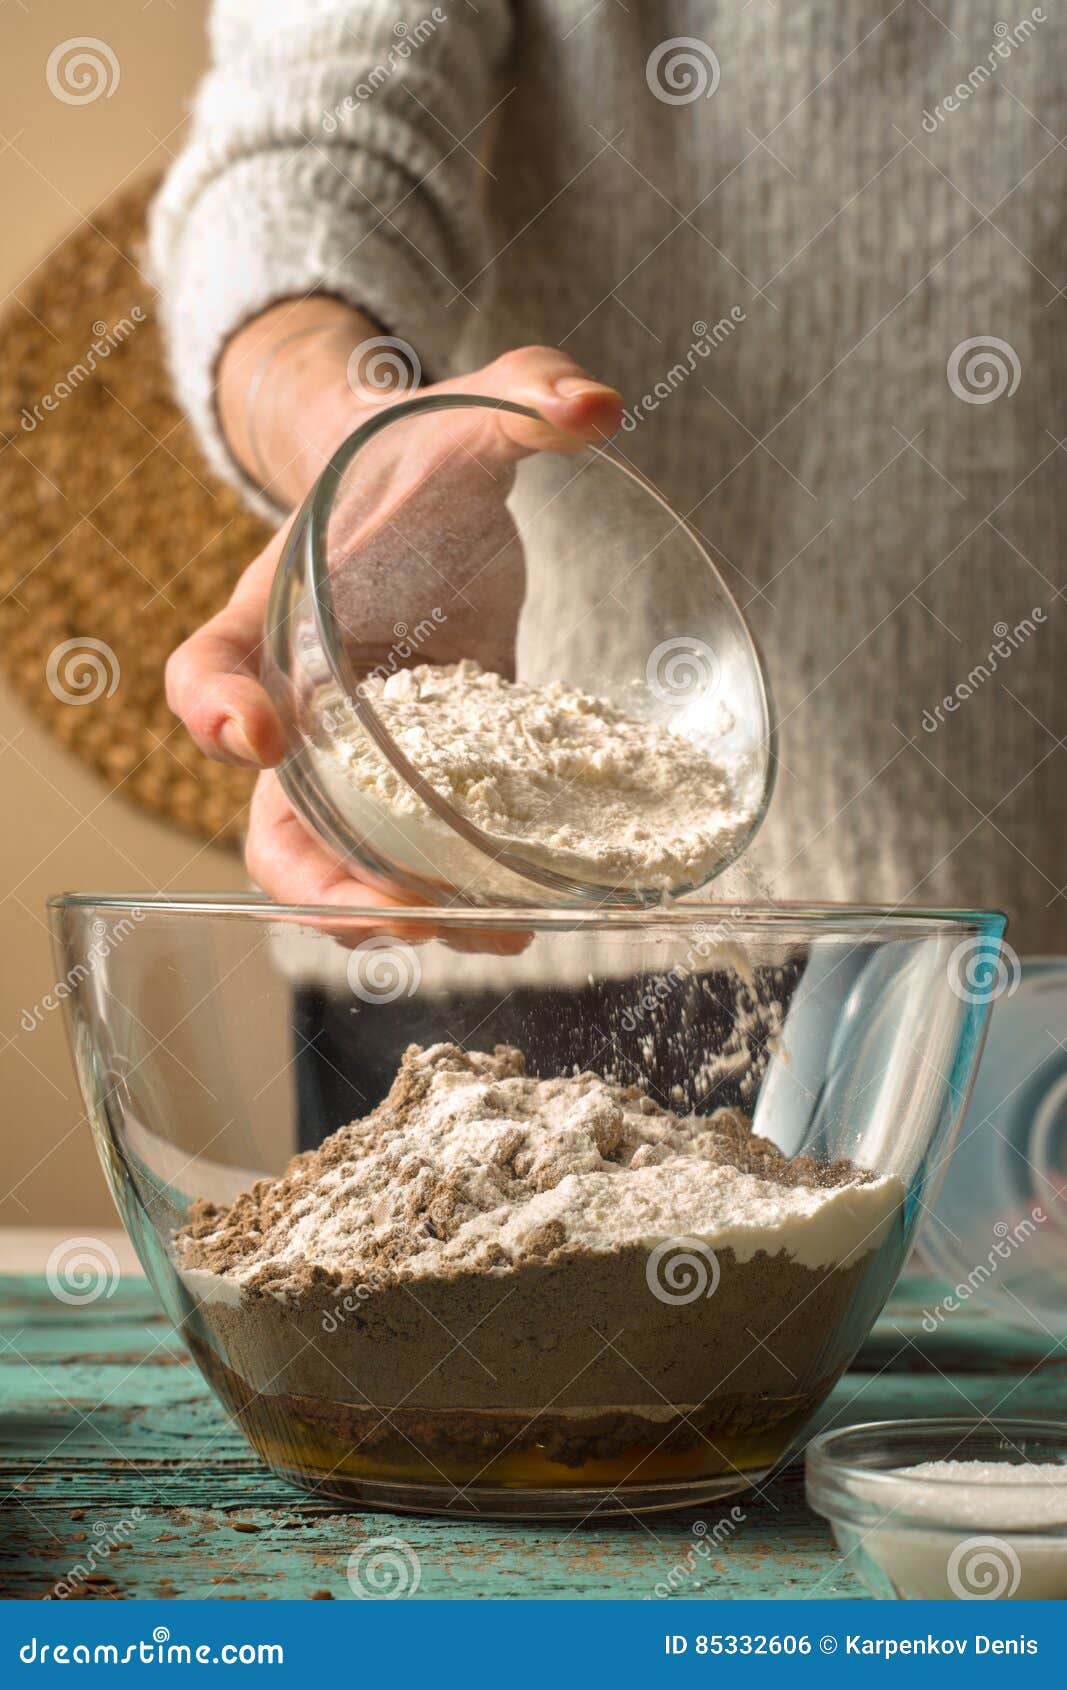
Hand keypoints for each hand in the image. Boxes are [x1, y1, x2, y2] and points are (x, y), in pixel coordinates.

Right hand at [166, 299, 622, 902]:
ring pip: (344, 867)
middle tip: (402, 915)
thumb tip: (599, 407)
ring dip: (400, 920)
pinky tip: (528, 914)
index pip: (205, 668)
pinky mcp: (425, 775)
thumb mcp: (466, 409)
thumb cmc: (420, 454)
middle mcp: (302, 704)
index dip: (215, 711)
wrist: (425, 492)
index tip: (259, 734)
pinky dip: (457, 896)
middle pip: (269, 825)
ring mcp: (361, 754)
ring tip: (496, 932)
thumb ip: (523, 392)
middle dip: (323, 884)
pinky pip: (415, 856)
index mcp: (277, 613)